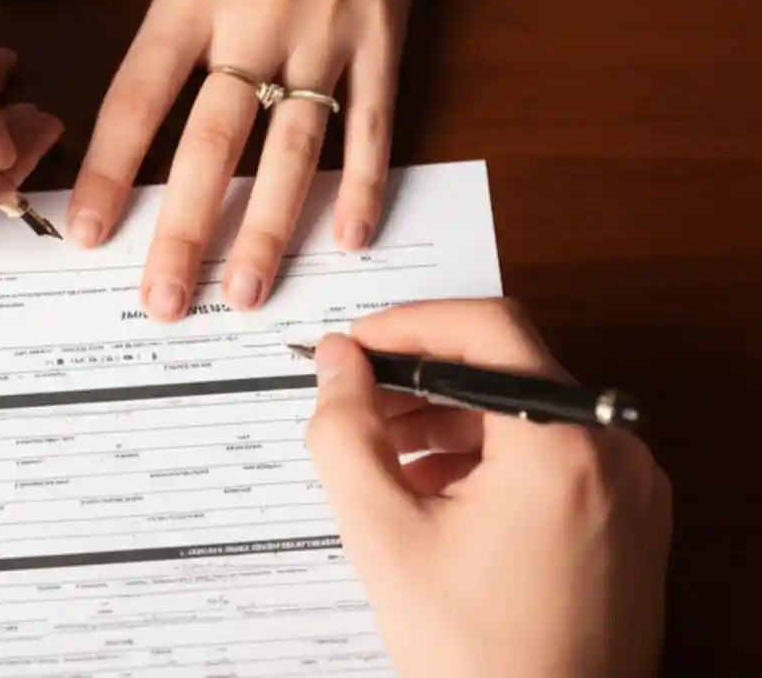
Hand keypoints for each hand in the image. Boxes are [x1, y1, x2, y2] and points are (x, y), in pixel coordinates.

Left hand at [66, 0, 418, 319]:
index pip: (138, 99)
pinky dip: (368, 178)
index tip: (91, 234)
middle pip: (212, 144)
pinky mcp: (386, 31)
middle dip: (185, 230)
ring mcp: (326, 32)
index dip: (112, 172)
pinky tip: (349, 234)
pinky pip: (377, 118)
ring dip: (269, 226)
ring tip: (244, 291)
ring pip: (294, 145)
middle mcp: (255, 22)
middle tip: (163, 300)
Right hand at [305, 299, 671, 677]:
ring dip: (451, 418)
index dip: (408, 325)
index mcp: (562, 447)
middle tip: (359, 402)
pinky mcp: (628, 516)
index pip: (486, 328)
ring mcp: (630, 487)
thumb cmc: (480, 659)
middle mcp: (614, 453)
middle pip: (508, 367)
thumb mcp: (383, 536)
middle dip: (422, 378)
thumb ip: (344, 434)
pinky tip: (436, 491)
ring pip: (528, 411)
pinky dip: (490, 454)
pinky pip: (553, 453)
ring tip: (388, 457)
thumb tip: (338, 365)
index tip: (357, 349)